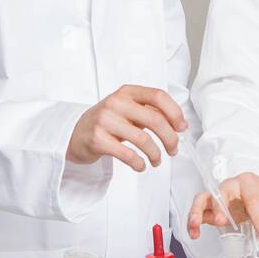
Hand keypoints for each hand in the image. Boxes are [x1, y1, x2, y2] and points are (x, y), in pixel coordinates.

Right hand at [66, 85, 186, 172]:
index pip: (158, 96)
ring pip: (143, 139)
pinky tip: (141, 165)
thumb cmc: (109, 121)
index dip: (175, 113)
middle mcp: (116, 102)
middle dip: (170, 138)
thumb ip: (151, 112)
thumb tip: (180, 125)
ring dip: (156, 154)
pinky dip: (139, 163)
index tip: (182, 128)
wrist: (76, 133)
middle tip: (174, 150)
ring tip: (157, 160)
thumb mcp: (128, 110)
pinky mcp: (97, 139)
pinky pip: (127, 154)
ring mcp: (105, 120)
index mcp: (127, 92)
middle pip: (155, 120)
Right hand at [187, 171, 258, 242]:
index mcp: (249, 184)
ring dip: (197, 211)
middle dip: (220, 207)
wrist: (250, 186)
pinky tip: (193, 233)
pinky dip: (192, 221)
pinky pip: (197, 210)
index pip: (254, 201)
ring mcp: (217, 195)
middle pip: (222, 192)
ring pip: (203, 198)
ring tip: (196, 224)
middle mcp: (230, 186)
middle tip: (221, 222)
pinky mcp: (208, 206)